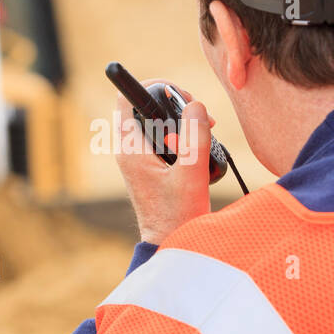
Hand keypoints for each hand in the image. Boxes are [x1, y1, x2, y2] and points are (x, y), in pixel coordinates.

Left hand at [114, 82, 215, 245]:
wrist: (171, 245)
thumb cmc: (178, 216)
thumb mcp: (191, 174)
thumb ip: (194, 137)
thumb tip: (194, 105)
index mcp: (131, 149)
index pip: (127, 99)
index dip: (152, 87)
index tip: (180, 96)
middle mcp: (131, 151)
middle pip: (146, 107)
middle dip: (175, 104)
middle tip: (201, 117)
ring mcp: (140, 159)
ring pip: (157, 123)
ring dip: (182, 121)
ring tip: (206, 131)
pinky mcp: (151, 167)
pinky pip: (164, 139)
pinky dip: (182, 136)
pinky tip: (201, 148)